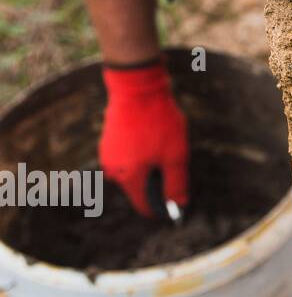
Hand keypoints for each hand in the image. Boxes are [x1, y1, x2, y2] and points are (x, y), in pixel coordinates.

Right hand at [99, 61, 189, 216]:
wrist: (136, 88)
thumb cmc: (158, 122)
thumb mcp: (176, 155)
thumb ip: (176, 183)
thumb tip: (178, 204)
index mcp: (128, 178)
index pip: (143, 205)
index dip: (161, 208)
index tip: (176, 206)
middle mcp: (113, 171)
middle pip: (139, 187)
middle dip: (158, 181)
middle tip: (175, 160)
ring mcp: (107, 155)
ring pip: (134, 170)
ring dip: (150, 164)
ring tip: (163, 143)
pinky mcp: (108, 141)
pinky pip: (128, 156)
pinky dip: (142, 152)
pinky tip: (152, 136)